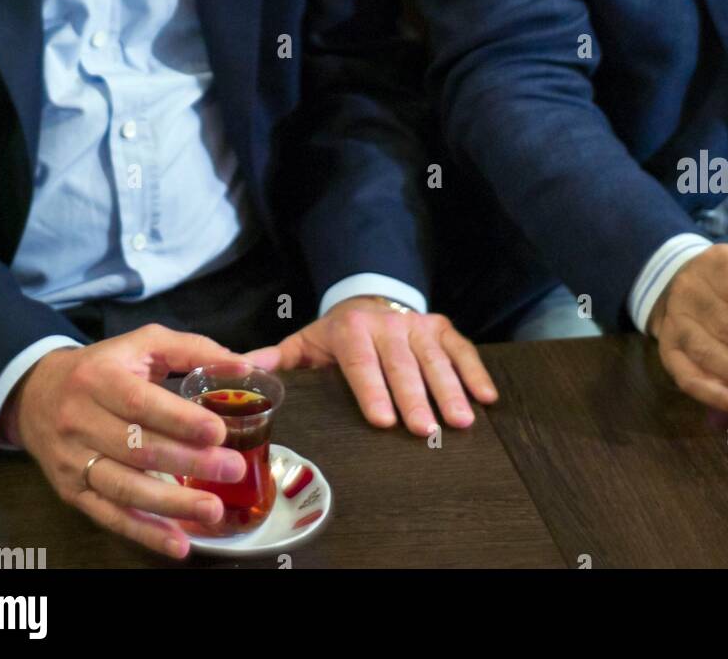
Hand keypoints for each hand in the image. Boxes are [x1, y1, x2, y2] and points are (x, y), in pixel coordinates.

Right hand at [1, 326, 255, 559]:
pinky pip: (110, 517)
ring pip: (124, 488)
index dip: (180, 420)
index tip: (218, 432)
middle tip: (232, 469)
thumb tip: (254, 365)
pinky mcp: (72, 492)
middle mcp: (81, 421)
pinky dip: (145, 533)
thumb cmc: (106, 366)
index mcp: (100, 378)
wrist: (38, 394)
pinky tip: (178, 543)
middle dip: (188, 462)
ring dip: (172, 503)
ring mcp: (74, 461)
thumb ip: (198, 352)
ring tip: (213, 510)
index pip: (140, 403)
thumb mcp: (146, 344)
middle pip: (137, 449)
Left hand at [239, 297, 497, 434]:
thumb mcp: (303, 343)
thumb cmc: (334, 335)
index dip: (373, 390)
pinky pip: (461, 348)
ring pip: (435, 358)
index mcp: (349, 330)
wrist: (367, 297)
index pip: (361, 361)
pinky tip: (487, 398)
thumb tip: (240, 371)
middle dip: (416, 397)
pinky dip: (475, 371)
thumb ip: (275, 360)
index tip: (383, 419)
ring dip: (450, 389)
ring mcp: (417, 324)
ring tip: (461, 419)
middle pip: (402, 364)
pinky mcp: (441, 326)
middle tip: (425, 429)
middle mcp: (386, 324)